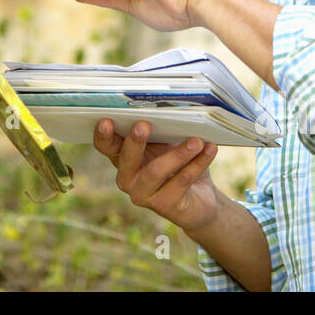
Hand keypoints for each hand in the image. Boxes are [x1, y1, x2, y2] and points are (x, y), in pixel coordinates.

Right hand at [93, 118, 221, 232]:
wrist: (200, 197)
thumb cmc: (178, 164)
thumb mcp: (166, 144)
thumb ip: (159, 130)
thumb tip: (166, 108)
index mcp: (122, 158)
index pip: (106, 146)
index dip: (103, 135)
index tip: (107, 120)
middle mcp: (127, 178)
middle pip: (126, 159)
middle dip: (135, 141)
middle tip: (143, 124)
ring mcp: (143, 195)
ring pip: (156, 171)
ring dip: (178, 153)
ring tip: (197, 140)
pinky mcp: (164, 206)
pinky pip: (181, 181)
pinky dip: (198, 163)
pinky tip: (210, 149)